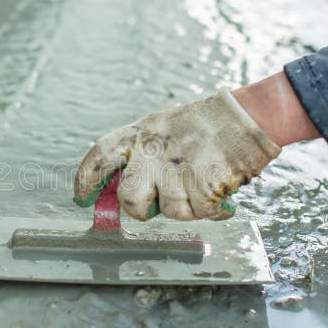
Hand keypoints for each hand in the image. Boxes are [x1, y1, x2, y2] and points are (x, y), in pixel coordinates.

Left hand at [73, 89, 281, 220]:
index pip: (100, 156)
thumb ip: (140, 155)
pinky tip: (218, 189)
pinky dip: (211, 208)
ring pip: (170, 211)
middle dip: (141, 209)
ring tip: (201, 185)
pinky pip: (199, 212)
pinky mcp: (202, 182)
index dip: (86, 181)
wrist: (246, 115)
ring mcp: (177, 167)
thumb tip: (119, 191)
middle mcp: (153, 150)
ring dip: (188, 206)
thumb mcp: (162, 128)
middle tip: (157, 202)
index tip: (82, 198)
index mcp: (141, 133)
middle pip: (129, 199)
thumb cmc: (205, 126)